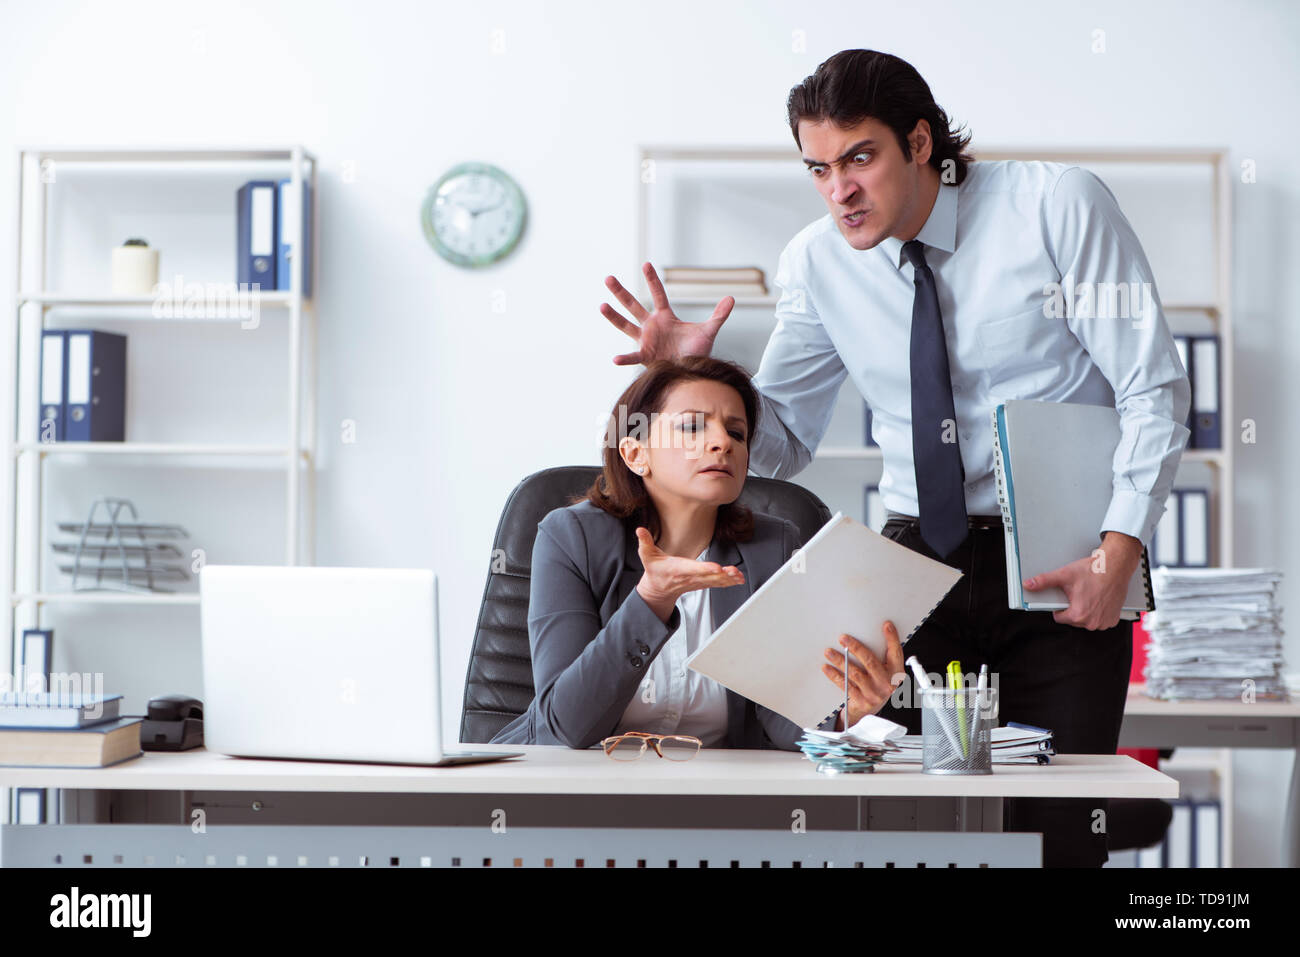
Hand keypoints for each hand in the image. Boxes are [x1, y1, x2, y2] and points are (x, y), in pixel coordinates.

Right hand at [600, 262, 733, 364]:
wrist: (692, 370)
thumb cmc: (697, 351)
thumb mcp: (708, 331)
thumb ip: (718, 315)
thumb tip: (731, 297)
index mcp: (665, 316)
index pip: (658, 293)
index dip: (652, 279)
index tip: (646, 264)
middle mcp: (651, 325)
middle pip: (633, 305)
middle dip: (621, 292)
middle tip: (608, 278)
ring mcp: (646, 340)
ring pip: (626, 325)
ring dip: (614, 316)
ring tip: (601, 305)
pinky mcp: (645, 356)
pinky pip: (633, 357)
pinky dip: (625, 358)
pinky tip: (615, 359)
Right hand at [634, 526, 743, 621]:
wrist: (658, 590)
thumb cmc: (655, 571)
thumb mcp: (646, 555)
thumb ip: (644, 542)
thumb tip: (639, 530)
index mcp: (678, 569)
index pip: (692, 569)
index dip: (704, 568)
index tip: (716, 568)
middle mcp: (689, 577)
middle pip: (708, 576)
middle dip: (721, 574)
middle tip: (733, 571)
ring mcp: (697, 582)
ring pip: (714, 581)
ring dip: (728, 579)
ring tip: (738, 575)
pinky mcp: (702, 584)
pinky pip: (717, 584)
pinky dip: (728, 582)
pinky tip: (738, 579)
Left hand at [822, 621, 905, 730]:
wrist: (870, 711)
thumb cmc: (877, 685)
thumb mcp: (886, 671)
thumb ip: (884, 655)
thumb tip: (880, 630)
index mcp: (895, 673)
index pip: (896, 653)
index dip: (892, 638)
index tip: (886, 625)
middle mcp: (887, 684)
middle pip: (871, 662)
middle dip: (856, 648)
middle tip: (843, 638)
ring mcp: (874, 694)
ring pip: (855, 673)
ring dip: (840, 661)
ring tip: (829, 652)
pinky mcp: (862, 701)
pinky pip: (846, 685)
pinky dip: (835, 675)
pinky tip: (827, 667)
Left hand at [1022, 531, 1141, 629]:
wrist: (1115, 566)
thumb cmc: (1093, 571)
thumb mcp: (1064, 575)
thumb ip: (1044, 581)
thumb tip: (1028, 584)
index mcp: (1079, 615)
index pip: (1059, 618)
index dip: (1059, 607)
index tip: (1065, 597)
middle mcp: (1092, 622)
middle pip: (1073, 620)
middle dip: (1073, 608)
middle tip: (1078, 593)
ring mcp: (1104, 622)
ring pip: (1086, 621)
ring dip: (1085, 611)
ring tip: (1089, 595)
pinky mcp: (1113, 619)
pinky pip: (1099, 620)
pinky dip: (1097, 612)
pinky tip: (1098, 599)